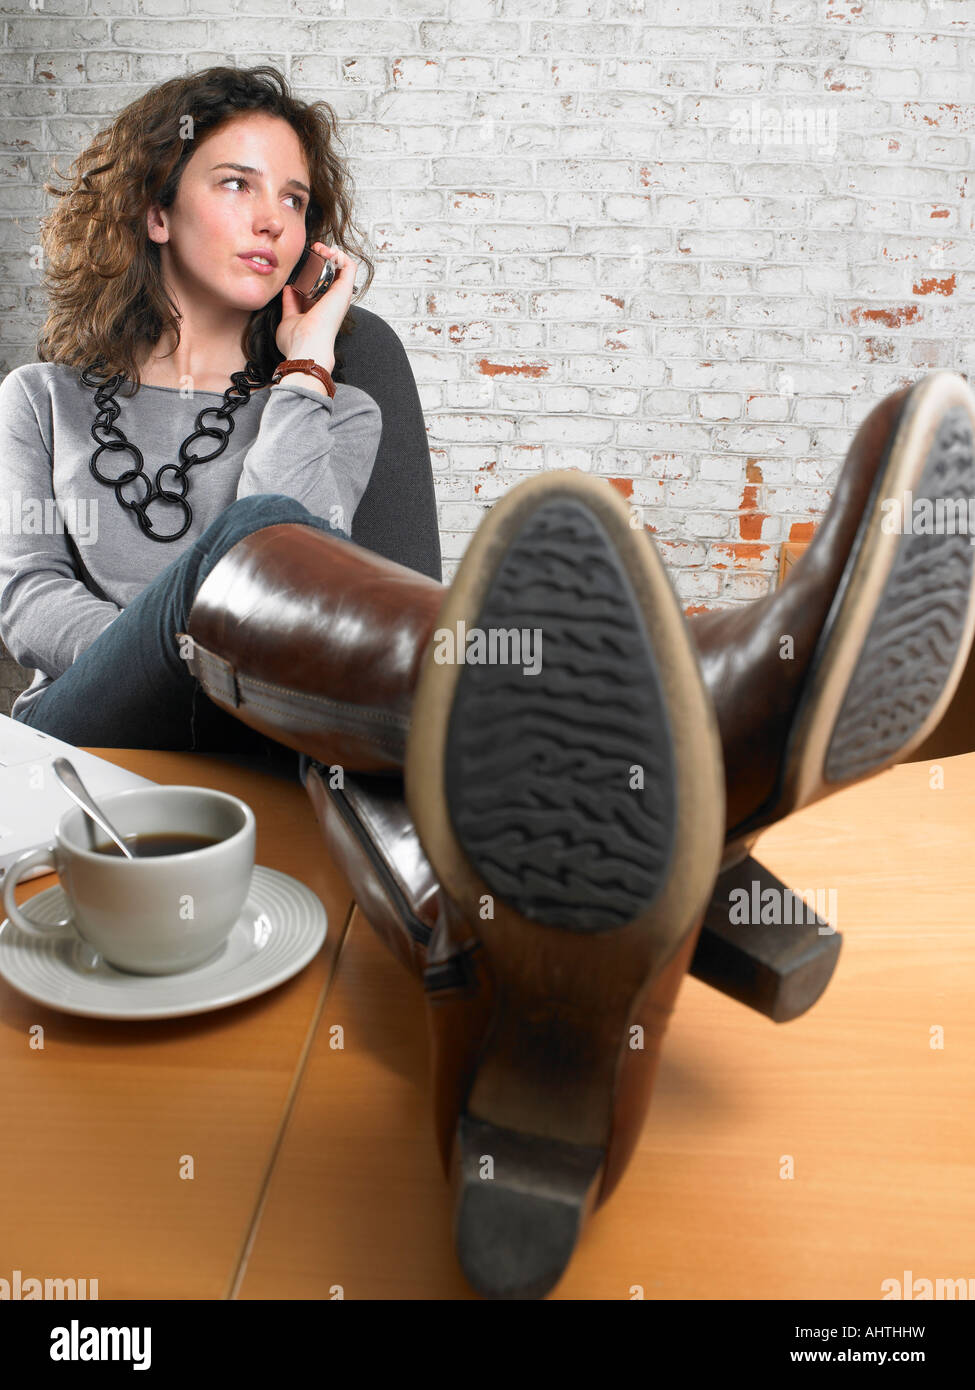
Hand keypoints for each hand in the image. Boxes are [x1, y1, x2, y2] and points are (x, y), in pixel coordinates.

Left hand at [276, 241, 358, 366]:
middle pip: (333, 273)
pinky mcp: (344, 291)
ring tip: (320, 249)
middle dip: (324, 257)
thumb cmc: (298, 342)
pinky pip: (350, 267)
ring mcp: (339, 296)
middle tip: (313, 250)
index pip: (321, 284)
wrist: (306, 347)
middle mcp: (332, 301)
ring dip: (332, 253)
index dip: (315, 269)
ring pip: (343, 267)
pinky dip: (340, 255)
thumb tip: (288, 289)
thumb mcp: (289, 318)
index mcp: (320, 308)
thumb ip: (289, 304)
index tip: (303, 260)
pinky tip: (327, 252)